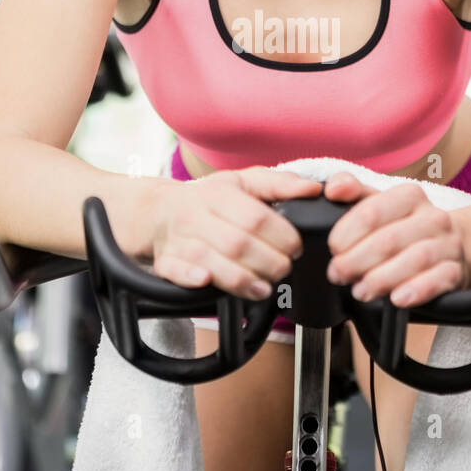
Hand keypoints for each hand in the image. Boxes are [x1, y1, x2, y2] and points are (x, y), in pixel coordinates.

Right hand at [150, 166, 322, 300]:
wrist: (157, 211)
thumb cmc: (207, 198)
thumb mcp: (242, 182)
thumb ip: (279, 184)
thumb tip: (313, 189)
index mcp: (218, 193)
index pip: (256, 217)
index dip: (282, 237)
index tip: (296, 248)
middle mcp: (196, 215)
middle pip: (237, 243)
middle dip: (268, 262)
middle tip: (284, 269)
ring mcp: (179, 239)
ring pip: (210, 261)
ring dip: (241, 279)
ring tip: (264, 288)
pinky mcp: (165, 261)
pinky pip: (175, 271)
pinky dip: (191, 278)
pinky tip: (209, 283)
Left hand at [323, 171, 466, 306]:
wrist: (456, 245)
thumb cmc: (408, 226)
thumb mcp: (383, 205)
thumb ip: (354, 193)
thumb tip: (332, 188)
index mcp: (409, 196)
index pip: (371, 212)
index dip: (345, 234)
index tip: (334, 249)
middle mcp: (431, 217)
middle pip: (388, 240)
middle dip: (356, 261)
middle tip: (338, 274)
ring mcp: (447, 244)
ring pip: (414, 259)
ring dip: (381, 279)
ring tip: (361, 290)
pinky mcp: (456, 271)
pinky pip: (439, 279)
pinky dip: (417, 290)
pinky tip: (397, 298)